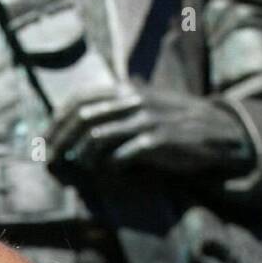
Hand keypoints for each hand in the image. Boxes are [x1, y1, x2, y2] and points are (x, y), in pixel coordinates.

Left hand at [48, 88, 254, 175]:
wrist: (216, 132)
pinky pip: (123, 155)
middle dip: (61, 142)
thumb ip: (113, 109)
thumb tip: (73, 124)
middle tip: (52, 161)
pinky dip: (111, 167)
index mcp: (126, 89)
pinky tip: (112, 173)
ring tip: (83, 168)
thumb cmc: (173, 122)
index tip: (45, 141)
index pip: (79, 100)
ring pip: (98, 136)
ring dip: (84, 157)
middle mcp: (133, 99)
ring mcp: (146, 119)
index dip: (57, 121)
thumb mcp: (143, 105)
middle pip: (82, 118)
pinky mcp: (158, 141)